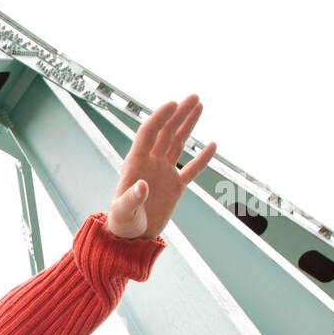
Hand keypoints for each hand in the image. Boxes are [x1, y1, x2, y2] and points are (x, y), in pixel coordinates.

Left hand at [106, 94, 216, 239]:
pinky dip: (202, 158)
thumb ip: (131, 199)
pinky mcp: (175, 186)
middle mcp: (151, 163)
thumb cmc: (121, 224)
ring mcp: (164, 173)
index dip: (160, 117)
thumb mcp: (123, 212)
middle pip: (166, 132)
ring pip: (178, 143)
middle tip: (194, 97)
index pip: (148, 133)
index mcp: (135, 164)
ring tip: (199, 105)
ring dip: (188, 124)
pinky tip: (212, 145)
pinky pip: (192, 169)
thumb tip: (142, 186)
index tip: (173, 103)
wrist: (131, 237)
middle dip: (179, 114)